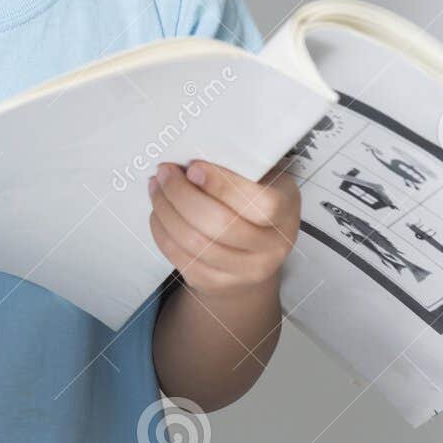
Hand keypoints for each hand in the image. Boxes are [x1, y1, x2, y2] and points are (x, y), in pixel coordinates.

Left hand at [147, 157, 300, 295]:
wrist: (253, 255)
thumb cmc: (252, 205)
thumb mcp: (260, 182)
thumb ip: (238, 170)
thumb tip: (191, 157)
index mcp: (286, 213)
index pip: (260, 203)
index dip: (223, 185)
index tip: (194, 167)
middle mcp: (271, 249)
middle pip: (220, 225)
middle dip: (182, 195)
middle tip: (164, 172)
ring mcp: (245, 272)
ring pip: (196, 244)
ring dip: (166, 211)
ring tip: (157, 188)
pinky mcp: (217, 285)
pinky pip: (182, 259)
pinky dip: (163, 232)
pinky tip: (159, 213)